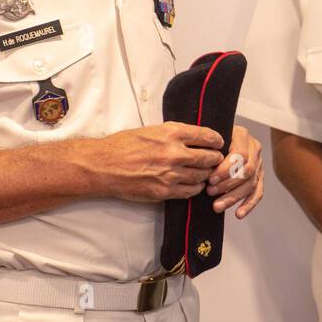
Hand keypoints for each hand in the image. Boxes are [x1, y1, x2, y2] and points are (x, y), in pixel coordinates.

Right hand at [91, 122, 223, 202]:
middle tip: (216, 159)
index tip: (219, 142)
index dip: (216, 140)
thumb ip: (174, 134)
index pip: (206, 135)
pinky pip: (190, 191)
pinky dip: (195, 188)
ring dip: (206, 174)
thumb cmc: (123, 145)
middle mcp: (174, 153)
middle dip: (215, 158)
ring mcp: (170, 174)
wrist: (103, 166)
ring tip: (206, 172)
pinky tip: (194, 184)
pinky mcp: (164, 191)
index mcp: (171, 133)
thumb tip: (194, 137)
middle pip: (209, 157)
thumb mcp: (151, 130)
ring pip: (202, 176)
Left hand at [206, 125, 264, 217]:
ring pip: (251, 184)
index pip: (240, 154)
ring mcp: (258, 163)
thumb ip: (207, 147)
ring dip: (234, 197)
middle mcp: (254, 148)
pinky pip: (257, 193)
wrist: (218, 142)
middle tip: (210, 192)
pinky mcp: (259, 177)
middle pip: (247, 171)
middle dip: (228, 184)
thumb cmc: (210, 140)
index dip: (225, 169)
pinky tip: (238, 214)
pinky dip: (248, 205)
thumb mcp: (208, 138)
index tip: (210, 179)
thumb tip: (199, 165)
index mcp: (242, 135)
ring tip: (217, 205)